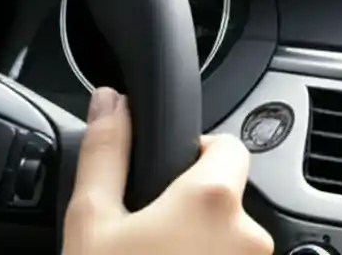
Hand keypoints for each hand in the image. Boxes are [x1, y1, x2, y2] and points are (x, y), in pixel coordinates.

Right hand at [65, 88, 273, 254]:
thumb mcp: (92, 222)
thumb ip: (106, 154)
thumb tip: (109, 101)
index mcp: (213, 200)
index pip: (228, 145)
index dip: (195, 154)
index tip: (164, 180)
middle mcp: (249, 234)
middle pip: (227, 195)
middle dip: (193, 206)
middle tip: (148, 233)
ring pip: (230, 237)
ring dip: (201, 242)